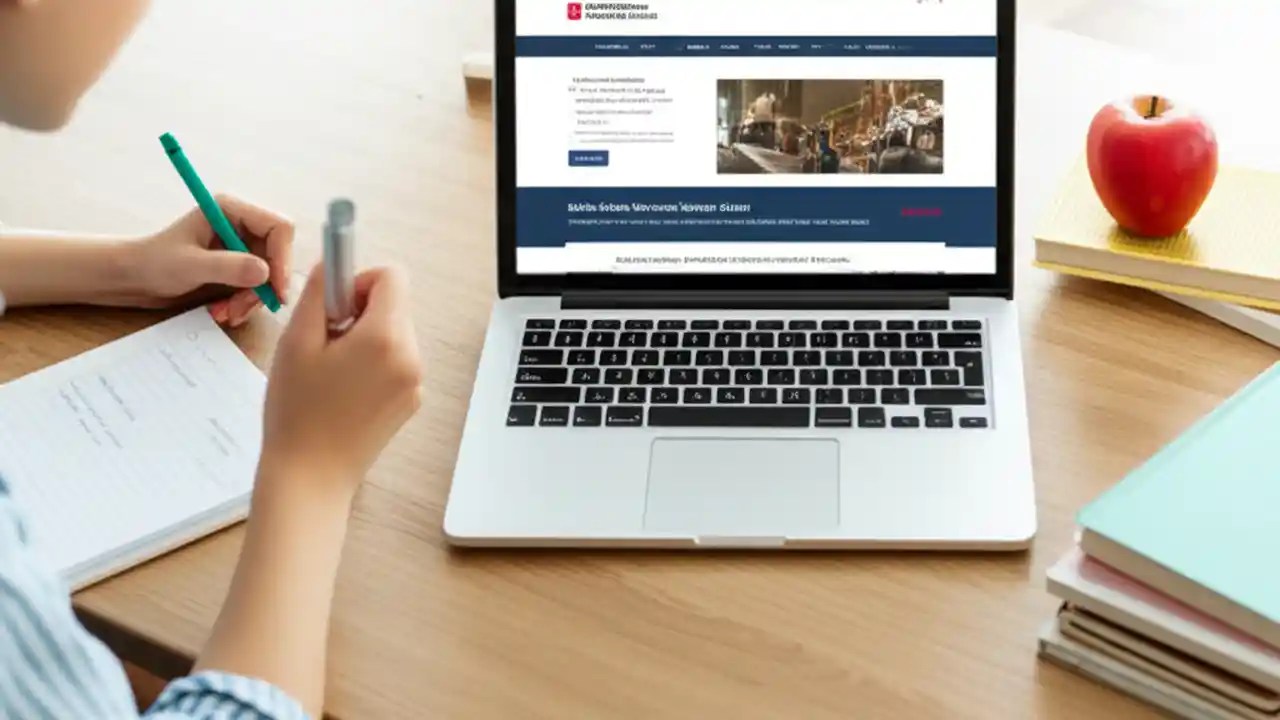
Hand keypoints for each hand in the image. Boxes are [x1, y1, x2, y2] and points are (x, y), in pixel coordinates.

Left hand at [130, 195, 293, 324]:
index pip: (278, 228)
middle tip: (243, 309)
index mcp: (232, 210)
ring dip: (251, 300)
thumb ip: (228, 267)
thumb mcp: (190, 266)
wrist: (132, 279)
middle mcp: (241, 225)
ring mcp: (240, 246)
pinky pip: (256, 287)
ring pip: (269, 276)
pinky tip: (222, 312)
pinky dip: (243, 303)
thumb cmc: (153, 263)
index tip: (276, 289)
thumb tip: (266, 273)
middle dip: (264, 286)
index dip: (283, 258)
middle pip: (277, 255)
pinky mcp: (236, 266)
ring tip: (225, 314)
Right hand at [259, 263, 421, 498]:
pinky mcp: (411, 401)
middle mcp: (411, 357)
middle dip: (360, 310)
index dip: (359, 280)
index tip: (333, 305)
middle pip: (395, 305)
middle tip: (324, 339)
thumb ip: (318, 292)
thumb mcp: (297, 340)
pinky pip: (396, 361)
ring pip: (394, 333)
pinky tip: (342, 388)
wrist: (311, 476)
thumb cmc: (297, 410)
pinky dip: (372, 362)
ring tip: (330, 367)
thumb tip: (332, 265)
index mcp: (387, 337)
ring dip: (364, 336)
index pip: (393, 277)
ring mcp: (415, 382)